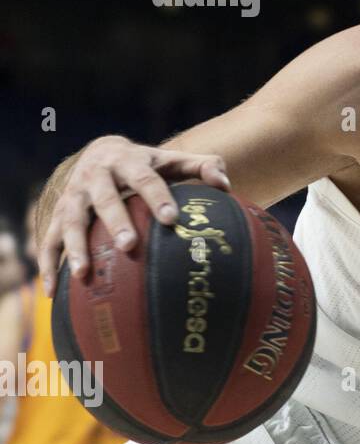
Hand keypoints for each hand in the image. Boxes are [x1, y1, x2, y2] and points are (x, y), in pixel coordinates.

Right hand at [38, 136, 230, 293]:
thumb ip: (203, 167)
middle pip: (105, 200)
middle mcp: (96, 176)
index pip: (146, 178)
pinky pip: (49, 240)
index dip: (157, 197)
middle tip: (129, 246)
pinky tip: (53, 292)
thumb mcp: (173, 160)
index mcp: (128, 161)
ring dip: (76, 247)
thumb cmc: (149, 164)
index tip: (171, 219)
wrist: (101, 151)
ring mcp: (73, 196)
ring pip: (70, 221)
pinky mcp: (57, 213)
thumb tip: (226, 185)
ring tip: (84, 274)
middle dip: (115, 222)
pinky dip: (49, 264)